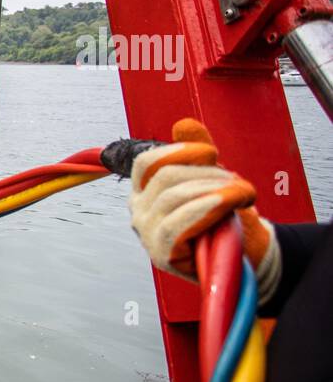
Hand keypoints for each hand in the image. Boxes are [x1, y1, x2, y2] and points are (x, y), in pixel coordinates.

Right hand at [129, 118, 277, 297]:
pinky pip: (177, 223)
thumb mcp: (211, 180)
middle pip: (166, 177)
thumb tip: (184, 124)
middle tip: (240, 182)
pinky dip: (204, 209)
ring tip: (244, 195)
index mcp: (144, 191)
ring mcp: (147, 233)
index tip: (212, 153)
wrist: (241, 256)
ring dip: (216, 190)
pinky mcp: (160, 253)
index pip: (148, 162)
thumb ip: (197, 154)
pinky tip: (225, 204)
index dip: (179, 152)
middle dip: (209, 174)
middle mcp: (138, 211)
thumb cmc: (223, 217)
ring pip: (175, 197)